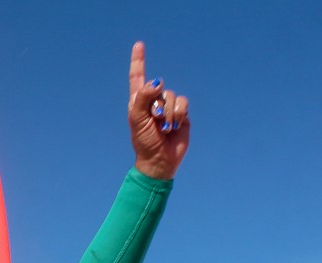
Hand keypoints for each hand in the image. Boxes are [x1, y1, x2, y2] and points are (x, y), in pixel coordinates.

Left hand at [127, 42, 188, 179]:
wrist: (160, 159)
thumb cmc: (144, 141)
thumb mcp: (137, 118)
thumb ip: (143, 97)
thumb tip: (157, 81)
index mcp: (138, 101)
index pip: (138, 76)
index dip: (138, 61)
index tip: (139, 45)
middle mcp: (154, 101)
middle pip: (159, 87)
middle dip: (157, 104)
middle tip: (154, 120)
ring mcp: (168, 106)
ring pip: (172, 95)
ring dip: (169, 112)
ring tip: (164, 127)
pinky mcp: (181, 113)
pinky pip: (183, 102)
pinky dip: (179, 114)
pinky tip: (174, 126)